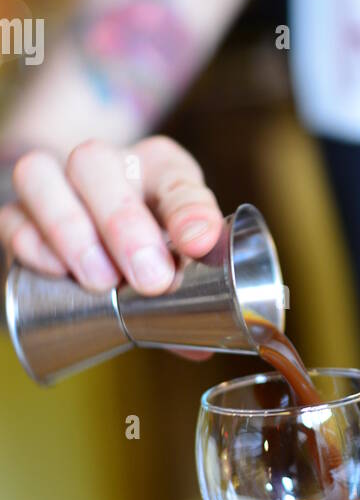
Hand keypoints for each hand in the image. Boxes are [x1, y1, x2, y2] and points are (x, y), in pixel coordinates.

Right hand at [0, 135, 222, 360]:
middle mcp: (102, 162)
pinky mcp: (19, 214)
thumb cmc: (151, 241)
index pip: (174, 175)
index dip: (188, 210)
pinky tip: (57, 272)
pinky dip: (33, 245)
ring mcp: (54, 182)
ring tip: (100, 281)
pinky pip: (12, 217)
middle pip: (93, 161)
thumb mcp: (183, 254)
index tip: (199, 244)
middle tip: (150, 279)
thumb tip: (200, 338)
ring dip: (70, 230)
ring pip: (39, 174)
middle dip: (122, 222)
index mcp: (157, 166)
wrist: (101, 233)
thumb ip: (195, 285)